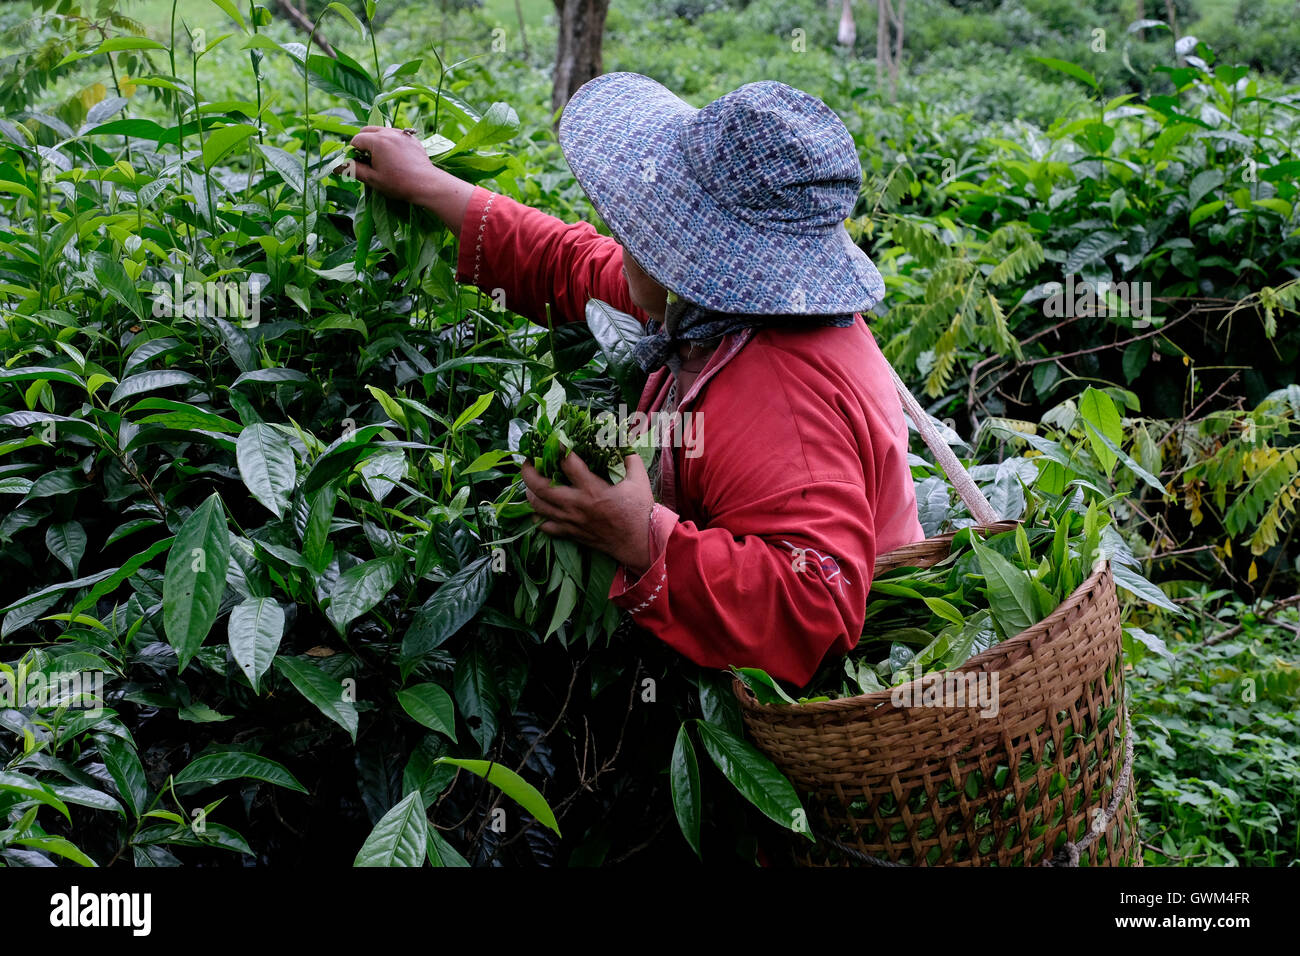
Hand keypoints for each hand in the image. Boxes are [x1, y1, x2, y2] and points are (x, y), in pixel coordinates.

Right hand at [338, 127, 473, 231]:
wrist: (427, 184)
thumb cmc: (399, 183)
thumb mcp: (373, 179)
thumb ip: (353, 169)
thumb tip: (336, 166)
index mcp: (377, 140)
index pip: (356, 140)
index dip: (354, 152)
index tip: (359, 165)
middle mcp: (389, 132)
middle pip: (367, 130)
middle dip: (363, 143)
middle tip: (368, 161)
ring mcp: (402, 134)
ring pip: (381, 131)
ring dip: (376, 141)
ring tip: (381, 160)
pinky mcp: (412, 138)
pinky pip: (395, 135)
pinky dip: (390, 142)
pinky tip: (395, 158)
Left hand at [522, 452, 654, 574]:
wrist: (640, 543)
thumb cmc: (640, 510)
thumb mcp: (639, 479)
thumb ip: (628, 458)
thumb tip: (621, 442)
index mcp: (592, 488)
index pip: (567, 463)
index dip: (557, 448)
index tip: (552, 439)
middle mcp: (576, 505)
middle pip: (540, 487)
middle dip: (528, 472)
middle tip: (528, 462)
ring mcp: (571, 521)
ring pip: (538, 507)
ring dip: (530, 493)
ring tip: (531, 484)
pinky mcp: (571, 534)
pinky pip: (545, 527)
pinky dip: (538, 518)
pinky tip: (540, 510)